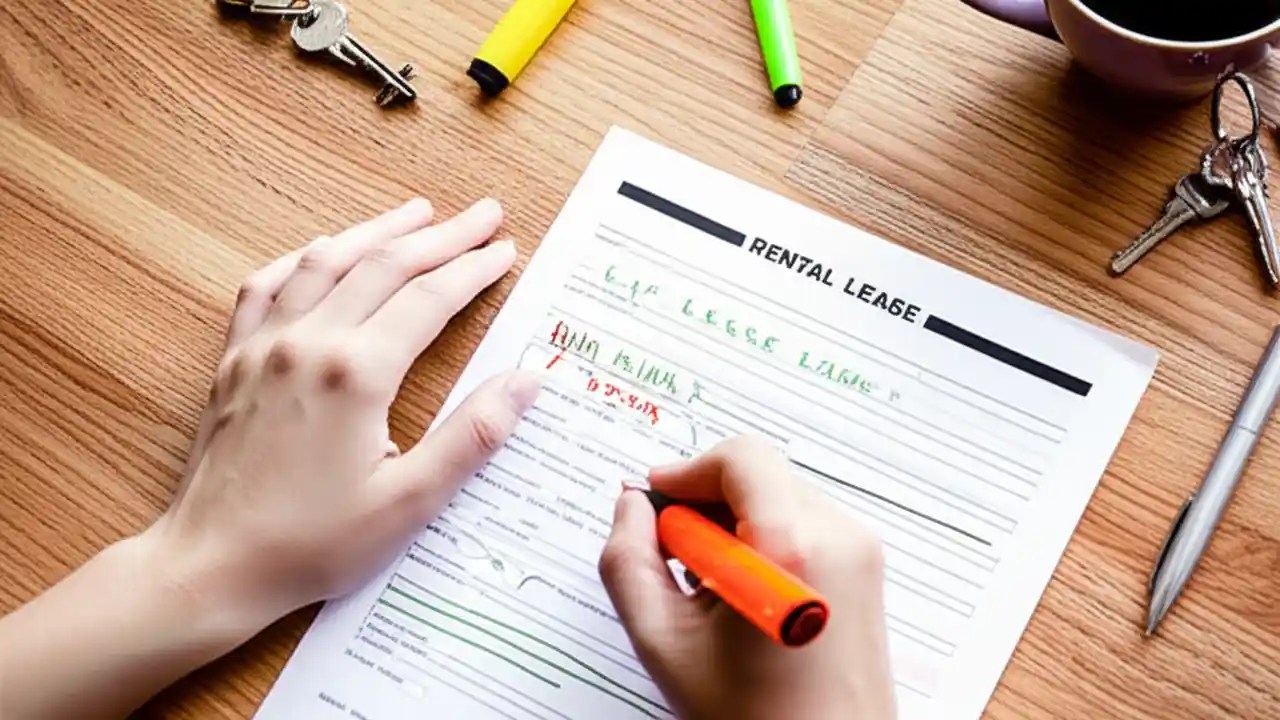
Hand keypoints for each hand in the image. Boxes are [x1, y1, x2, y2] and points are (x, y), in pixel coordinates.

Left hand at [150, 197, 540, 635]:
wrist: (212, 564)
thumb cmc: (312, 543)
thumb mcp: (410, 502)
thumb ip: (472, 435)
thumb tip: (527, 380)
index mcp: (357, 374)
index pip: (429, 298)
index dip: (473, 269)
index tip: (505, 248)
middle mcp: (309, 343)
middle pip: (384, 266)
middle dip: (441, 235)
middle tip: (483, 213)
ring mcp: (264, 346)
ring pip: (326, 261)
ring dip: (377, 232)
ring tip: (417, 212)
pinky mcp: (233, 360)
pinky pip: (268, 285)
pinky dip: (304, 258)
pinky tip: (324, 250)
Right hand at [599, 438, 895, 719]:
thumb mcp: (664, 641)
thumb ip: (629, 561)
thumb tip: (632, 507)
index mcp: (794, 548)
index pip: (739, 458)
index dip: (686, 471)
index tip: (654, 501)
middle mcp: (839, 537)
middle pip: (759, 475)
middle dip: (706, 502)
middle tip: (672, 554)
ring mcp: (861, 552)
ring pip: (779, 497)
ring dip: (733, 523)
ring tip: (707, 587)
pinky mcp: (866, 569)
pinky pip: (804, 524)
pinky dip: (763, 540)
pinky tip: (740, 594)